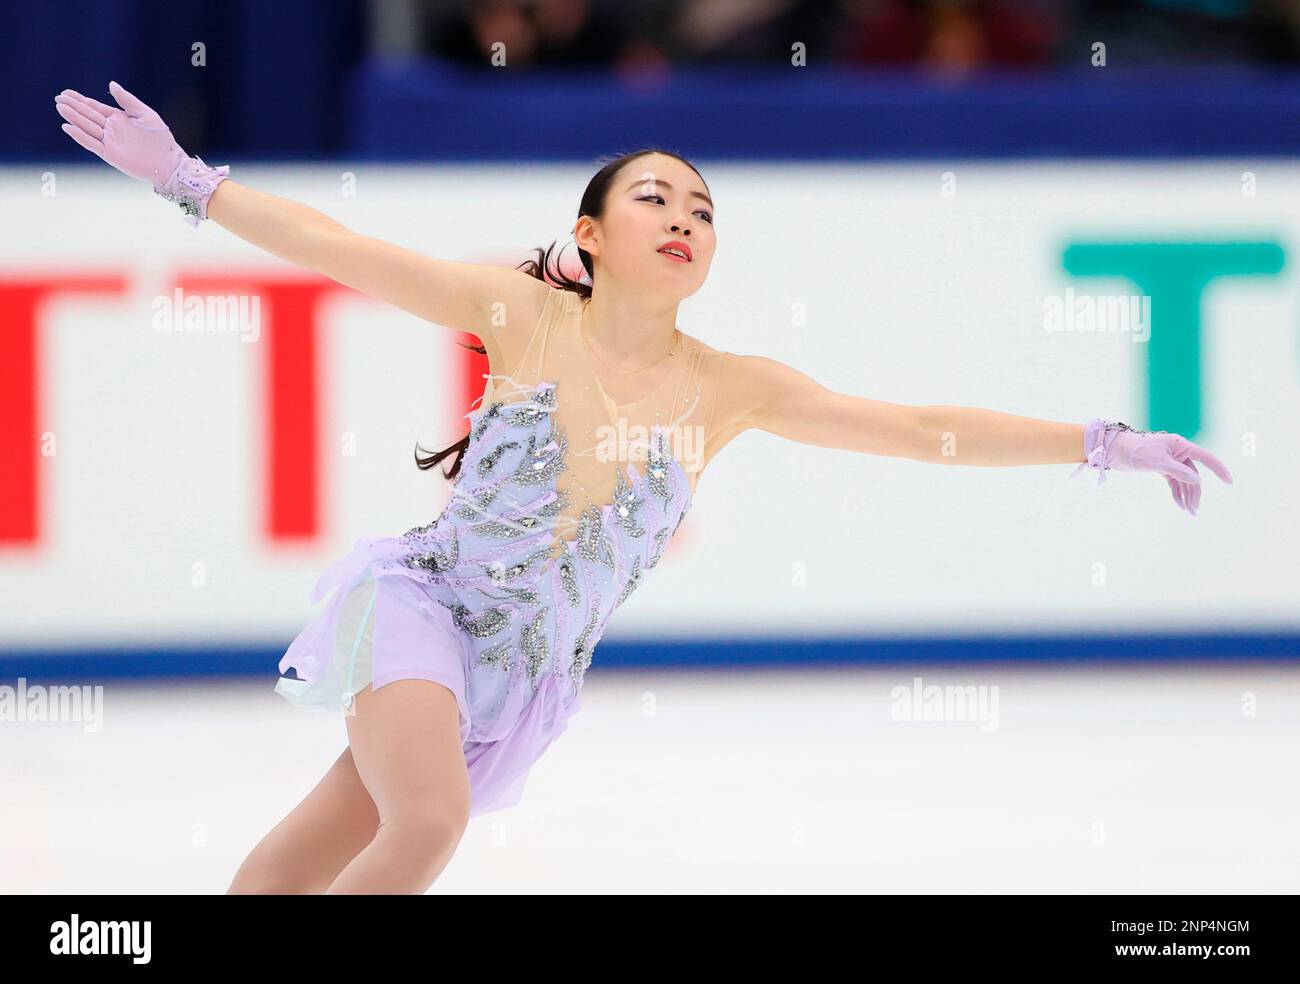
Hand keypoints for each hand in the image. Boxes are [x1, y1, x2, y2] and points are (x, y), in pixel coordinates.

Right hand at [55, 81, 187, 186]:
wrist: (168, 162)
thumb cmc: (161, 139)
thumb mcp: (144, 114)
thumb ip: (127, 100)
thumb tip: (111, 84)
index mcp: (119, 119)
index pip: (95, 107)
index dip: (81, 100)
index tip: (66, 92)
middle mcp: (112, 130)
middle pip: (88, 116)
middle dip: (73, 107)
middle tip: (58, 98)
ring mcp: (109, 142)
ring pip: (87, 127)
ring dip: (73, 117)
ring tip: (59, 107)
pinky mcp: (110, 154)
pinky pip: (91, 144)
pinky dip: (79, 136)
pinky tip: (67, 127)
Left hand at [1072, 420, 1233, 515]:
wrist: (1115, 451)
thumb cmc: (1136, 451)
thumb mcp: (1158, 462)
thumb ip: (1179, 471)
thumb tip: (1198, 481)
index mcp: (1181, 445)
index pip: (1205, 457)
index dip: (1219, 469)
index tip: (1229, 482)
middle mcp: (1178, 452)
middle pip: (1194, 475)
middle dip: (1195, 492)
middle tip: (1194, 510)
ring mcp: (1170, 460)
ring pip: (1185, 480)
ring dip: (1187, 495)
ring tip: (1190, 512)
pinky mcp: (1162, 468)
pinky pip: (1174, 482)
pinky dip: (1177, 493)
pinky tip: (1180, 505)